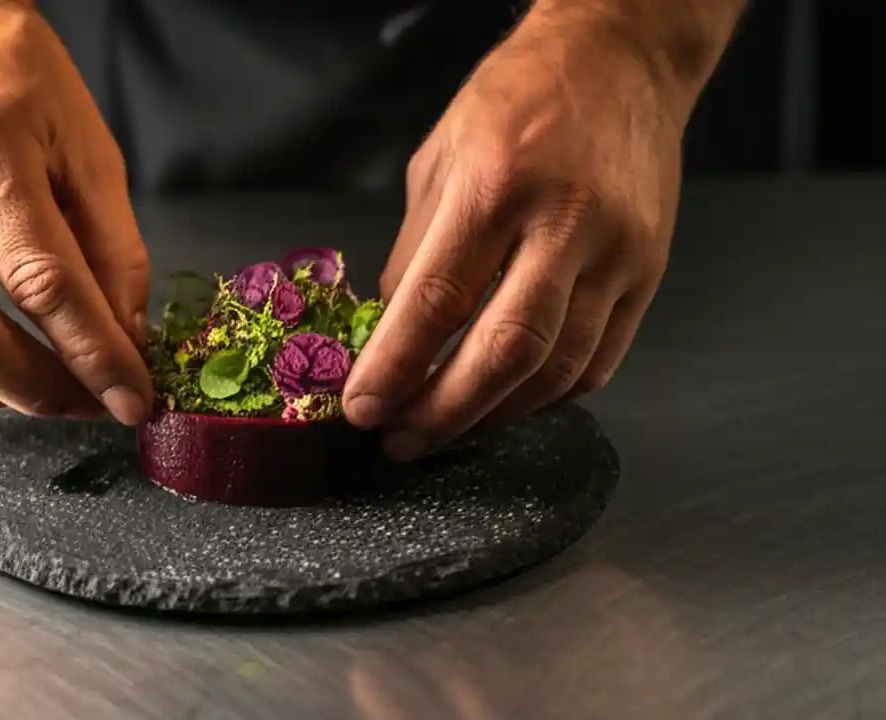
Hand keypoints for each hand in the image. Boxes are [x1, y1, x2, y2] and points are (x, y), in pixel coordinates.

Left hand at [344, 13, 687, 459]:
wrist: (623, 59)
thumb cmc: (519, 97)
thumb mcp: (438, 157)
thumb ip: (415, 250)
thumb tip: (393, 331)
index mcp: (497, 184)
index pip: (438, 298)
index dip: (396, 366)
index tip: (362, 409)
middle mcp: (566, 222)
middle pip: (504, 349)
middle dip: (443, 411)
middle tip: (400, 441)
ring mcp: (619, 252)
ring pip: (556, 368)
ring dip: (493, 414)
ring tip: (445, 430)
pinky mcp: (649, 272)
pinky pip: (599, 360)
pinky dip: (547, 396)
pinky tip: (508, 402)